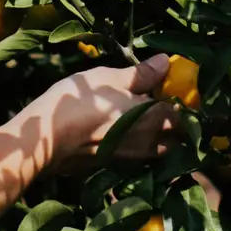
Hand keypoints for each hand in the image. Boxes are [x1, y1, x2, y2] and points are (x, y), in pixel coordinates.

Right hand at [30, 56, 173, 169]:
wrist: (44, 142)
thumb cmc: (79, 103)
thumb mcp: (109, 78)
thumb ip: (142, 74)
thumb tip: (166, 63)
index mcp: (155, 120)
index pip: (186, 115)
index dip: (184, 102)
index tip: (174, 89)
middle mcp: (150, 144)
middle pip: (176, 137)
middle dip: (176, 123)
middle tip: (162, 102)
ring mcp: (133, 160)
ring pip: (158, 149)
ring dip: (159, 135)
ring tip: (144, 116)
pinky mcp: (116, 168)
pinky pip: (140, 157)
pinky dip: (141, 146)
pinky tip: (125, 131)